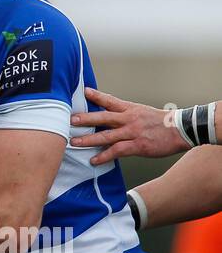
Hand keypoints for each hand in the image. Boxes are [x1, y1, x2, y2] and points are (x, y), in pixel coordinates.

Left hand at [70, 88, 189, 165]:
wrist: (181, 129)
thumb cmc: (161, 123)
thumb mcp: (142, 113)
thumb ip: (125, 115)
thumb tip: (109, 118)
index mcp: (130, 109)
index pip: (110, 100)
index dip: (97, 96)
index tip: (84, 91)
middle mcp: (129, 119)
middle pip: (104, 117)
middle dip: (86, 119)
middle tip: (70, 120)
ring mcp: (133, 132)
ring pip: (106, 136)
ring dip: (88, 140)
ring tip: (74, 143)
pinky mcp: (137, 145)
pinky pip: (117, 151)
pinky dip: (104, 156)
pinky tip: (93, 160)